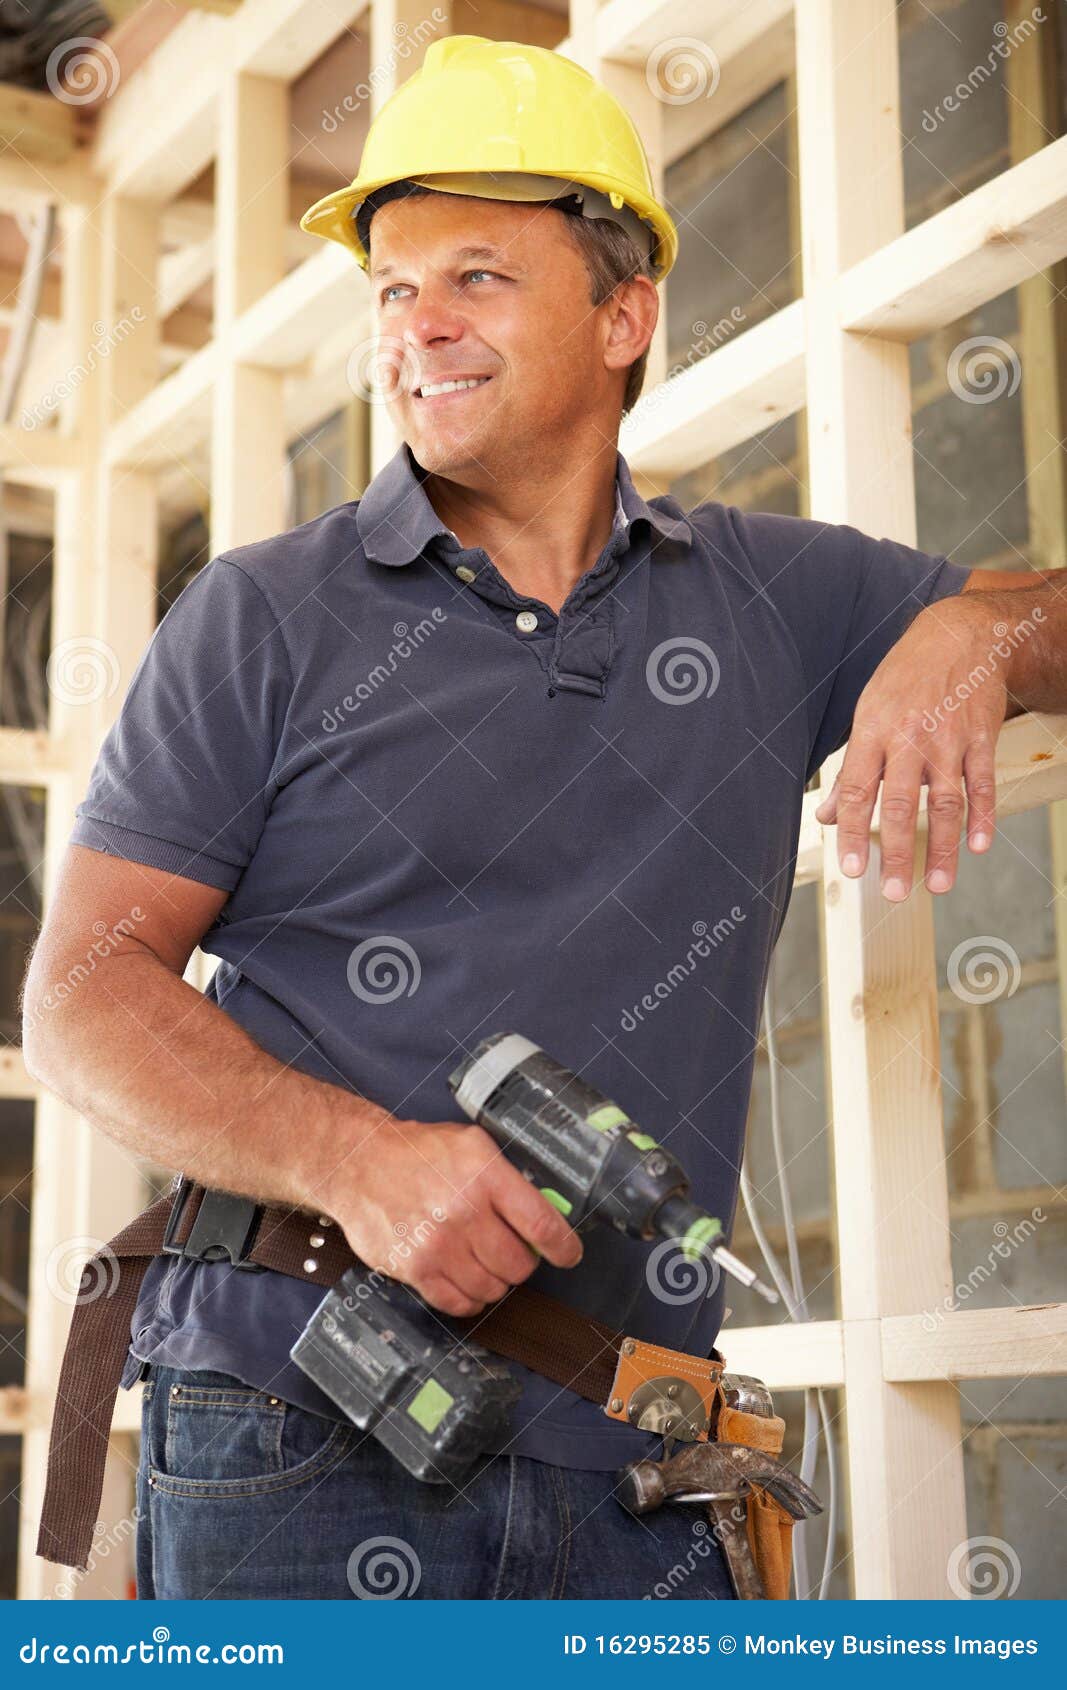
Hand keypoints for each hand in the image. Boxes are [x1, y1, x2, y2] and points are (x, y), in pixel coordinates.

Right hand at [330, 1115, 582, 1316]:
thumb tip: (543, 1213)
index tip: (569, 1255)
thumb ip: (507, 1177)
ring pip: (492, 1288)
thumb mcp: (471, 1145)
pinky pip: (458, 1303)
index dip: (563, 1246)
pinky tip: (466, 1282)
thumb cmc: (419, 1153)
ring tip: (483, 1264)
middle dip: (520, 1263)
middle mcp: (465, 1211)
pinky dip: (469, 1299)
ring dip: (494, 1282)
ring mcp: (438, 1244)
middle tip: (510, 1252)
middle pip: (518, 1264)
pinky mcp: (415, 1268)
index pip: (541, 1223)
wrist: (359, 1163)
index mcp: (485, 1175)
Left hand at [815, 597, 1006, 899]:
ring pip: (945, 802)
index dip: (851, 831)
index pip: (856, 790)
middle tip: (894, 892)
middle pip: (899, 804)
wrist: (960, 635)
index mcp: (873, 732)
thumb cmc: (906, 678)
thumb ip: (850, 768)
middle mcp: (909, 738)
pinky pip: (982, 784)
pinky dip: (982, 817)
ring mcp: (948, 739)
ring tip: (937, 885)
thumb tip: (825, 815)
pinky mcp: (981, 738)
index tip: (851, 868)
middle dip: (895, 852)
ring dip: (942, 848)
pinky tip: (978, 846)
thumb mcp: (867, 712)